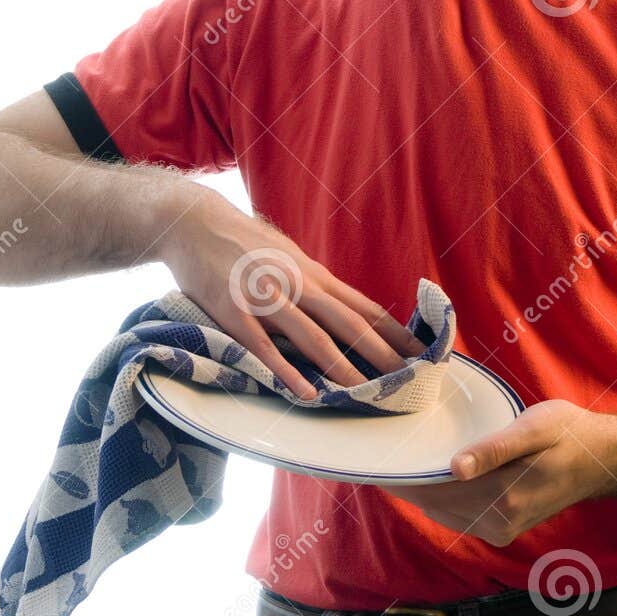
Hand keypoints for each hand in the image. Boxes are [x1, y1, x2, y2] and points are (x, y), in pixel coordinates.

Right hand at [160, 187, 423, 400]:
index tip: (422, 353)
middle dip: (381, 353)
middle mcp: (298, 284)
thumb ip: (316, 285)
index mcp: (315, 274)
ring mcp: (266, 297)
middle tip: (407, 380)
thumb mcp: (289, 257)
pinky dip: (287, 371)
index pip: (365, 306)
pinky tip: (306, 392)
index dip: (395, 331)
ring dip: (342, 367)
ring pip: (313, 337)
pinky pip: (264, 347)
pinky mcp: (234, 312)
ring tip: (366, 393)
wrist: (194, 221)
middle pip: (349, 323)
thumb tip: (347, 310)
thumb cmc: (245, 244)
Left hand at [380, 399, 616, 545]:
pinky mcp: (503, 529)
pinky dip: (439, 499)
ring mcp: (500, 530)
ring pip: (442, 513)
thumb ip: (494, 449)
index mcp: (503, 497)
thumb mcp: (534, 429)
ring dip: (420, 492)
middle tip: (379, 454)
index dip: (402, 476)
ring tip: (398, 462)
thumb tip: (455, 467)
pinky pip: (457, 516)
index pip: (435, 490)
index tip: (374, 460)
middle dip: (407, 483)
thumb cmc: (569, 434)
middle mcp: (499, 521)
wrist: (602, 460)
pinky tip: (430, 476)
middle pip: (434, 504)